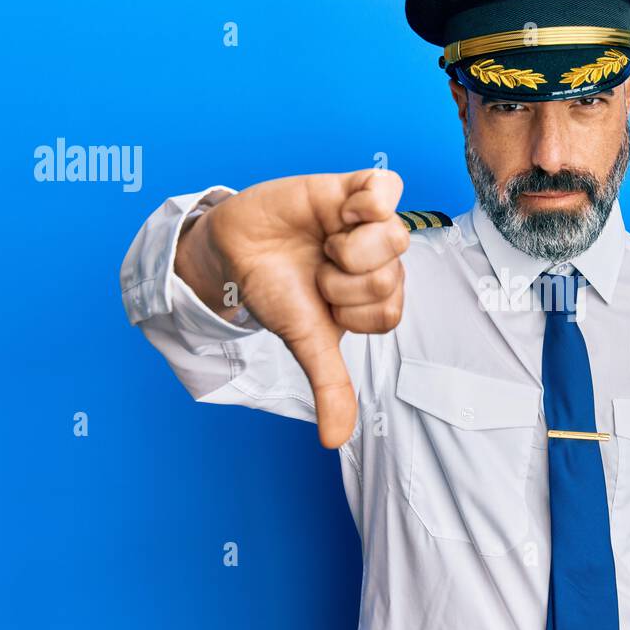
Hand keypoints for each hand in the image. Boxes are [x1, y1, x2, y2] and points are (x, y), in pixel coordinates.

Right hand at [175, 170, 407, 447]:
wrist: (235, 250)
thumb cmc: (276, 292)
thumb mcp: (305, 341)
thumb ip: (330, 385)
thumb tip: (336, 442)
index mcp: (378, 298)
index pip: (389, 313)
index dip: (349, 311)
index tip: (322, 301)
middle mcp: (382, 261)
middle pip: (391, 278)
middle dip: (342, 282)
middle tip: (318, 270)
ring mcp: (374, 224)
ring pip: (394, 238)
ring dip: (348, 248)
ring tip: (325, 242)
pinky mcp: (359, 189)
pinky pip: (389, 187)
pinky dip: (365, 203)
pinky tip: (339, 211)